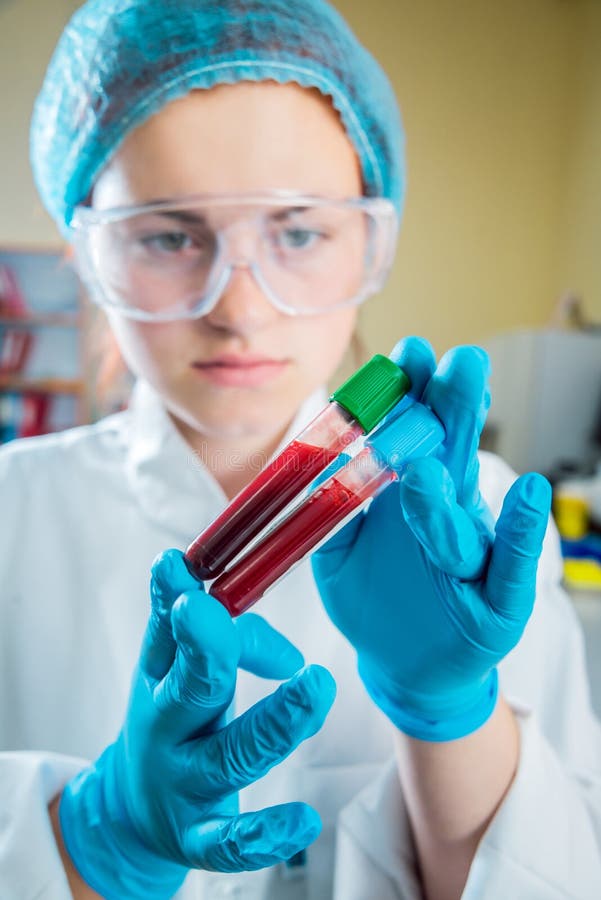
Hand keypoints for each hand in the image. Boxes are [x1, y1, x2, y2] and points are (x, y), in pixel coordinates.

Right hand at [58, 549, 334, 898]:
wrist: (131, 814)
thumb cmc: (168, 720)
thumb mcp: (164, 671)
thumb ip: (182, 624)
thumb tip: (184, 567)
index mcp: (161, 681)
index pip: (170, 634)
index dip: (176, 602)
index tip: (183, 569)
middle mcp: (168, 730)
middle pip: (193, 687)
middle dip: (209, 650)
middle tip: (221, 615)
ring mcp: (184, 784)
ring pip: (230, 754)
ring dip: (275, 720)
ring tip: (315, 685)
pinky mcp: (200, 836)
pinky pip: (231, 839)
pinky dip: (265, 833)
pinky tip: (304, 820)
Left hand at [312, 337, 550, 741]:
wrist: (404, 666)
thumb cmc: (376, 600)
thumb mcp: (337, 554)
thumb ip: (327, 509)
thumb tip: (308, 458)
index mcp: (410, 496)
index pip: (414, 436)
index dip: (411, 397)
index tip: (408, 353)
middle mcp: (447, 514)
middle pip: (453, 456)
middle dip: (455, 408)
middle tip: (461, 361)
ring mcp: (472, 557)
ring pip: (464, 514)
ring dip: (451, 482)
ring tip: (433, 460)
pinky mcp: (494, 603)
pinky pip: (508, 565)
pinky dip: (517, 530)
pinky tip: (526, 491)